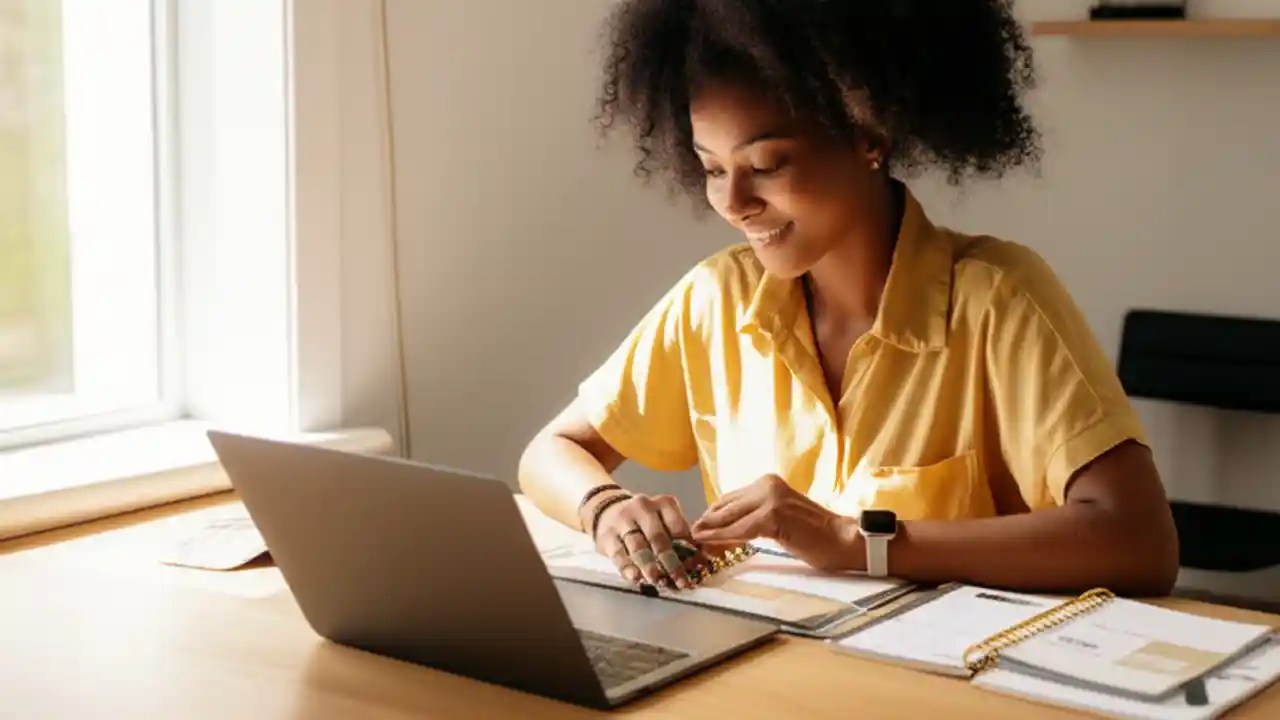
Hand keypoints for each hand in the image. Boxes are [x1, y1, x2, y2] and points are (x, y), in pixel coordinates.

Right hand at [580, 491, 704, 588]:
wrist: (605, 510)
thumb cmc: (643, 522)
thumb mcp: (662, 520)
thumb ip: (679, 537)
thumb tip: (702, 561)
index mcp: (663, 504)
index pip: (678, 526)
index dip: (689, 548)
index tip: (697, 566)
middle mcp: (643, 508)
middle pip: (659, 537)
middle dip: (671, 562)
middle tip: (680, 581)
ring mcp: (623, 520)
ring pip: (638, 545)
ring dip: (648, 565)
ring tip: (657, 580)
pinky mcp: (607, 535)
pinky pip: (618, 553)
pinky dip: (627, 566)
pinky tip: (635, 578)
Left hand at [691, 474, 859, 571]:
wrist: (843, 540)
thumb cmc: (815, 535)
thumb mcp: (779, 519)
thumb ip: (754, 518)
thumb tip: (723, 530)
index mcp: (768, 482)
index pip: (730, 499)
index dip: (713, 516)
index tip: (699, 530)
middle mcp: (767, 485)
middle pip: (726, 506)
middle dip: (707, 524)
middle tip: (691, 539)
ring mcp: (770, 498)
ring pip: (729, 518)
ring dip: (710, 532)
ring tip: (694, 543)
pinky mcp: (773, 516)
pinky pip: (739, 530)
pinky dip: (722, 538)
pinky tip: (708, 544)